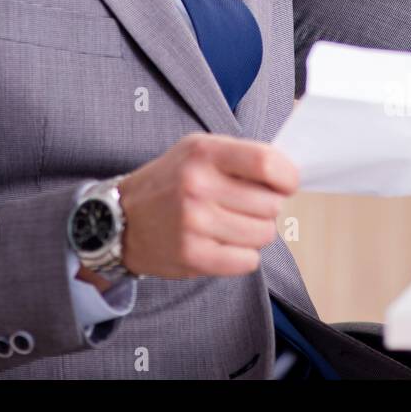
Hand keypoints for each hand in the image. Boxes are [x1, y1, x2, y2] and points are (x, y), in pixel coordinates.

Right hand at [114, 134, 298, 279]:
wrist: (120, 219)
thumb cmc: (169, 181)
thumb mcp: (198, 150)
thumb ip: (241, 157)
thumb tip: (289, 175)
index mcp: (203, 153)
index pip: (266, 163)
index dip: (287, 176)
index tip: (285, 183)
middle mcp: (197, 186)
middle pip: (271, 204)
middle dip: (267, 206)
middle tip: (245, 205)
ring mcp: (194, 223)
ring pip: (263, 234)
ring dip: (255, 232)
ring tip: (230, 223)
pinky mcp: (193, 256)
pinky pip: (248, 261)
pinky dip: (242, 255)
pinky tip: (222, 242)